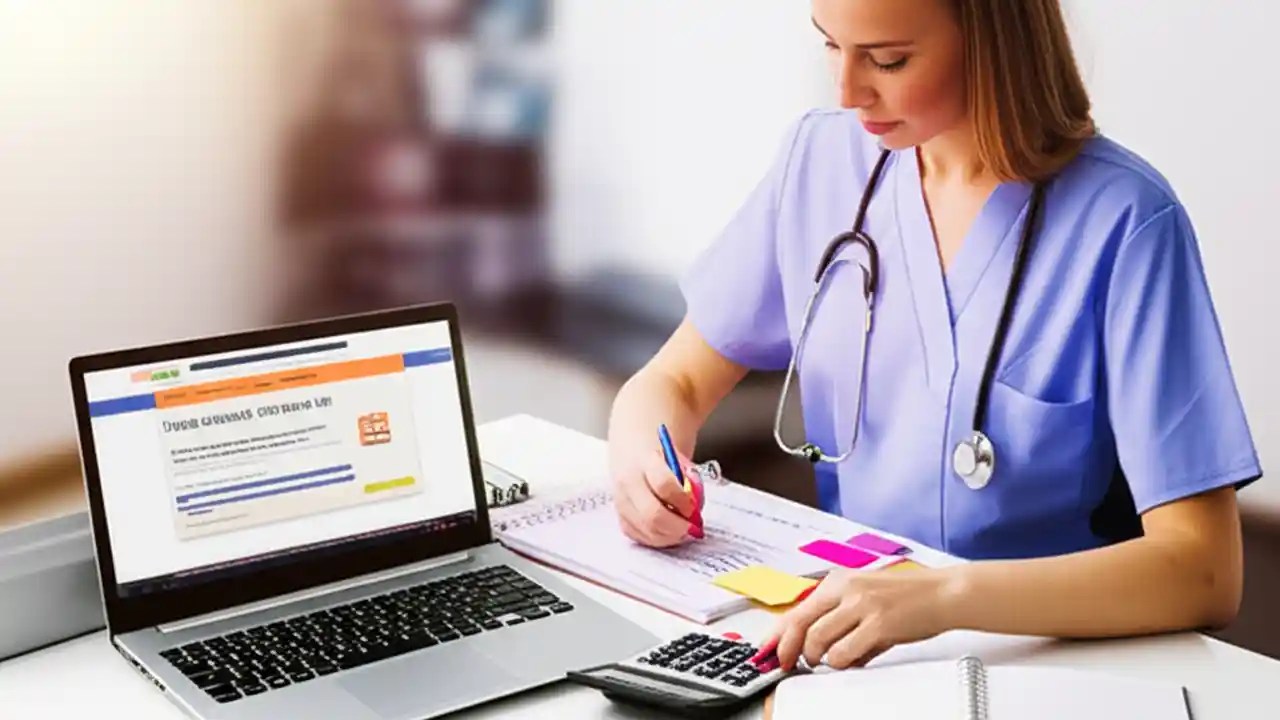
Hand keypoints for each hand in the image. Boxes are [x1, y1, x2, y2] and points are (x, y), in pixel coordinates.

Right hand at [610, 445, 703, 547]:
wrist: (631, 449)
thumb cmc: (660, 453)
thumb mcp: (678, 458)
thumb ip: (689, 481)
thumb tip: (695, 509)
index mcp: (644, 460)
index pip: (664, 485)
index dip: (682, 502)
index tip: (693, 508)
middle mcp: (628, 482)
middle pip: (651, 514)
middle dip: (676, 527)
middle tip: (692, 528)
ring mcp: (621, 501)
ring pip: (645, 529)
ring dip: (668, 536)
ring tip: (683, 531)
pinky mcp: (619, 515)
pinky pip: (637, 535)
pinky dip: (656, 538)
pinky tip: (668, 533)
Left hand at [767, 567, 963, 670]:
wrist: (943, 592)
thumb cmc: (908, 595)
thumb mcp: (866, 595)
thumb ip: (840, 616)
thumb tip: (815, 643)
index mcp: (839, 580)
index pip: (798, 609)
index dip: (779, 633)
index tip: (769, 650)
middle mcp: (846, 589)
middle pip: (801, 624)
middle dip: (790, 650)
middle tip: (791, 663)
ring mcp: (862, 606)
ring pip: (819, 641)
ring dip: (819, 659)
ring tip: (830, 661)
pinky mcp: (878, 625)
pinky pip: (844, 653)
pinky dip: (842, 662)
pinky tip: (852, 660)